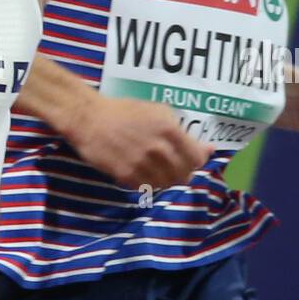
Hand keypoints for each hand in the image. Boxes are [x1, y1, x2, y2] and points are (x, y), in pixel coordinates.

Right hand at [66, 94, 210, 190]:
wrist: (89, 118)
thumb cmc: (125, 111)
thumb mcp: (158, 113)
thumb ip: (183, 132)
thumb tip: (209, 150)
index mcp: (170, 131)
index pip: (197, 160)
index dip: (196, 162)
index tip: (189, 160)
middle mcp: (159, 150)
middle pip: (183, 175)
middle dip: (180, 172)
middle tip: (170, 165)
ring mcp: (142, 164)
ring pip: (165, 184)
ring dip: (163, 179)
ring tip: (154, 168)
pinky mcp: (126, 176)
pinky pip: (146, 188)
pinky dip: (146, 182)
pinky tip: (139, 170)